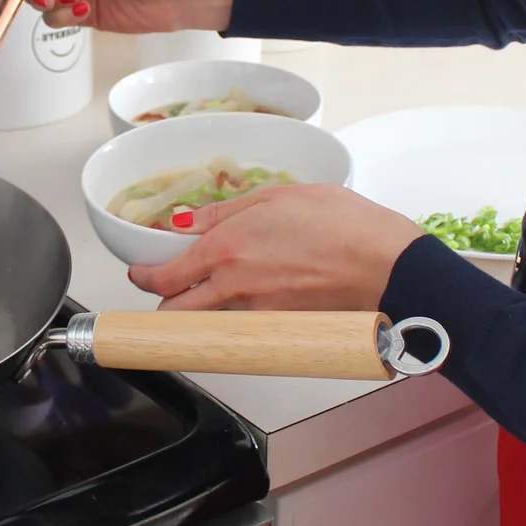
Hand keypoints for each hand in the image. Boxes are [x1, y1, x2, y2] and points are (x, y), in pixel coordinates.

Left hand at [129, 184, 421, 311]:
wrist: (386, 264)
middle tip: (167, 285)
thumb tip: (187, 222)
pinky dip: (231, 319)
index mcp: (225, 250)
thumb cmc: (342, 224)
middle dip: (163, 302)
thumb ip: (225, 211)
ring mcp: (256, 315)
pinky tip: (246, 300)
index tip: (140, 271)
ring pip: (205, 324)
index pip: (164, 276)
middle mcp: (233, 288)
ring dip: (196, 313)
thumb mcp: (278, 195)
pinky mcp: (279, 330)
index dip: (143, 276)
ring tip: (207, 291)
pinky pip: (240, 329)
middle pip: (175, 313)